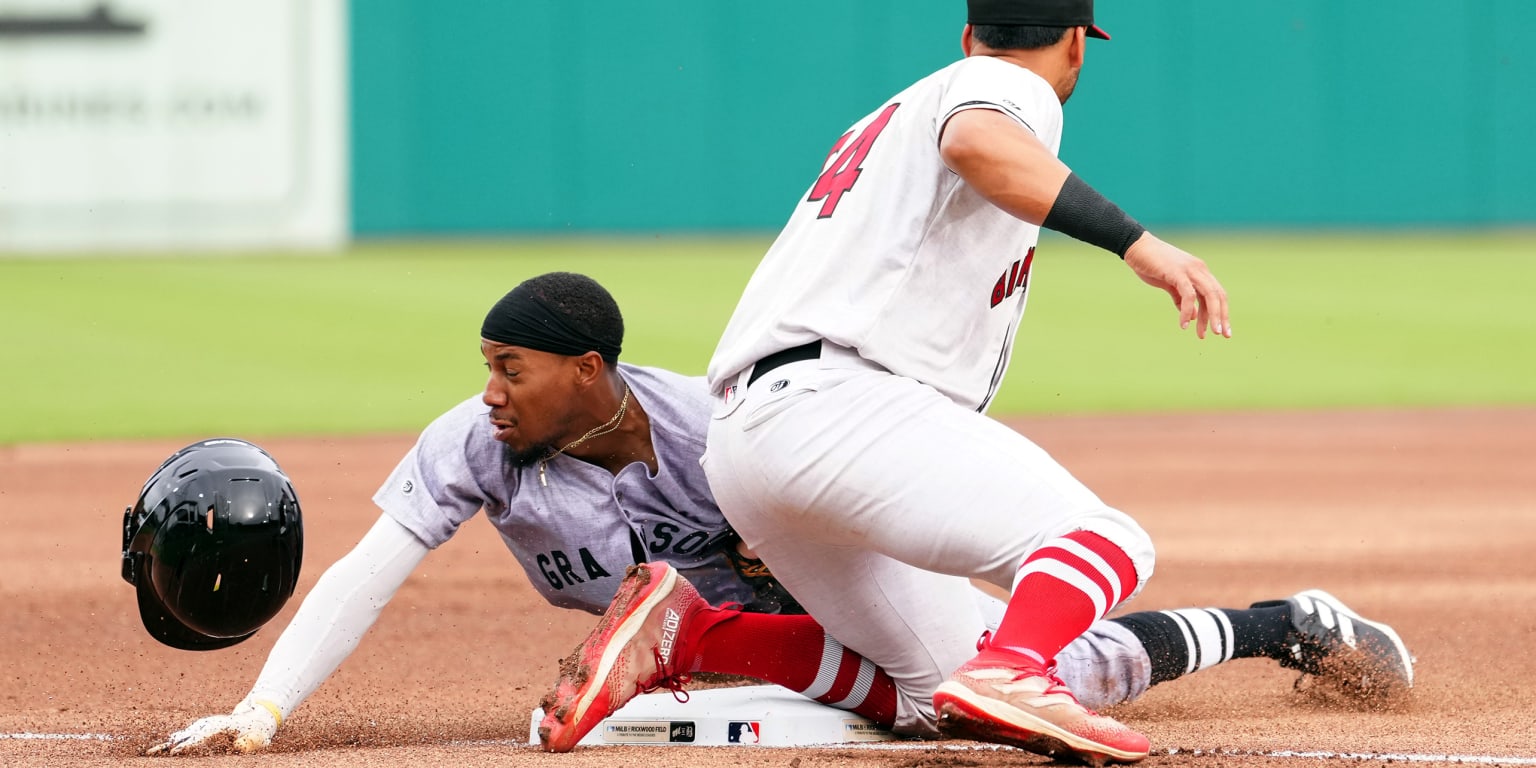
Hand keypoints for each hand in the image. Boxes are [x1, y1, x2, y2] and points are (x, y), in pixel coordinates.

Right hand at [146, 699, 280, 754]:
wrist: (254, 718)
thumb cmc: (256, 731)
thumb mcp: (257, 738)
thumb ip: (249, 743)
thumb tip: (239, 746)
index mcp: (219, 728)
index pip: (200, 738)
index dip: (188, 745)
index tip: (176, 751)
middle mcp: (207, 726)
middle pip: (186, 737)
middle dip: (173, 746)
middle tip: (155, 754)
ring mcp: (202, 727)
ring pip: (181, 736)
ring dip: (167, 744)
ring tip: (151, 753)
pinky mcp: (200, 730)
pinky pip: (182, 737)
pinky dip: (170, 742)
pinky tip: (157, 749)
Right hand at [1123, 232, 1230, 338]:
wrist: (1137, 247)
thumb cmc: (1152, 264)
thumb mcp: (1170, 284)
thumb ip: (1181, 298)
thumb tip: (1193, 315)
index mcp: (1200, 272)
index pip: (1218, 294)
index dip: (1221, 312)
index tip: (1221, 330)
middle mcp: (1199, 270)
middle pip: (1218, 296)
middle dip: (1221, 317)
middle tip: (1222, 335)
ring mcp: (1190, 270)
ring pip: (1208, 295)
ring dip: (1210, 316)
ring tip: (1204, 334)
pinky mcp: (1178, 273)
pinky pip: (1188, 295)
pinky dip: (1188, 311)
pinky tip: (1184, 324)